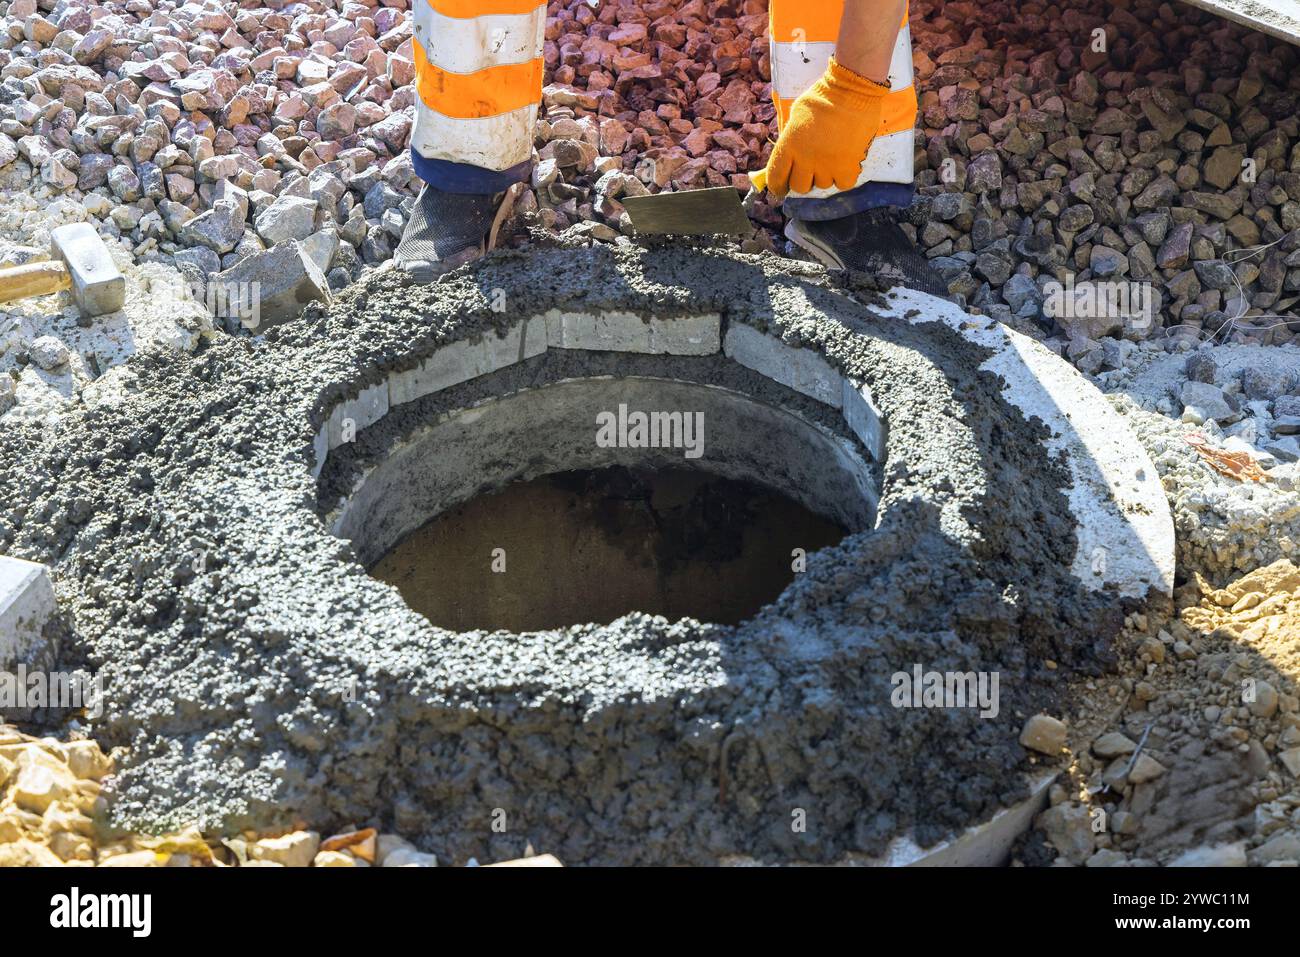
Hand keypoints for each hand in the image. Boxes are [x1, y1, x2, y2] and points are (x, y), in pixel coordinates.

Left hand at [751, 57, 889, 199]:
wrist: (852, 90)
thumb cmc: (823, 98)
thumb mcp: (796, 115)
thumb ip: (790, 139)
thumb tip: (787, 159)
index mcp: (789, 145)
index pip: (776, 178)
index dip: (778, 186)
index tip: (782, 187)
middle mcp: (805, 159)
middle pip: (799, 187)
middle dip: (804, 179)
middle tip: (811, 169)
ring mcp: (827, 165)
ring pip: (822, 185)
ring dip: (825, 175)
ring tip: (832, 157)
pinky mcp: (848, 167)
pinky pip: (843, 184)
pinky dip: (844, 177)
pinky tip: (844, 163)